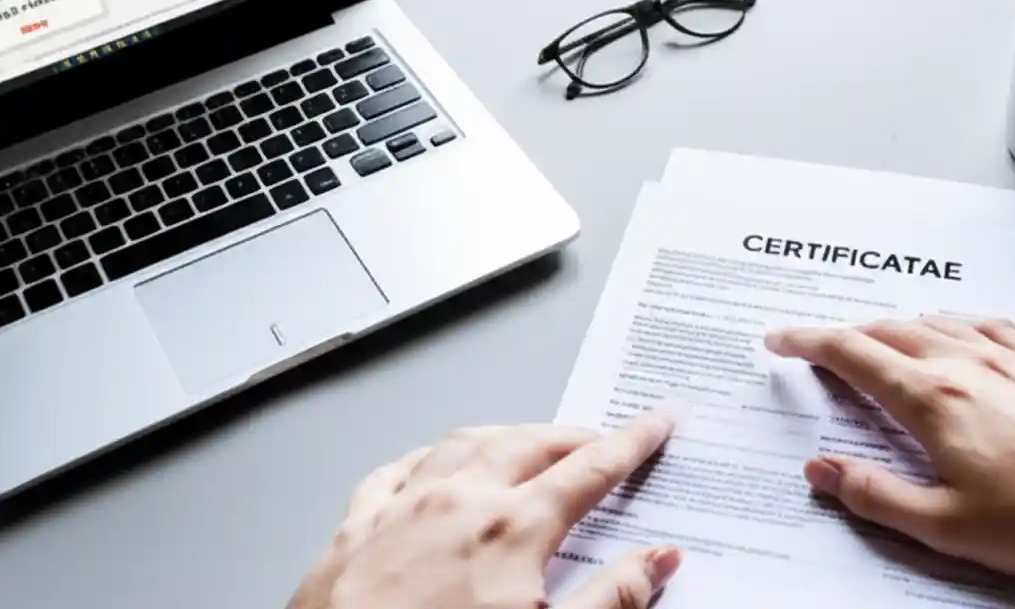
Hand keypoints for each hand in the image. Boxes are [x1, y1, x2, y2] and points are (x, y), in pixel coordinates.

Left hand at [288, 413, 682, 608]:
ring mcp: (401, 509)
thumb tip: (659, 561)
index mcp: (511, 529)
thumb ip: (610, 598)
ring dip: (506, 435)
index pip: (591, 469)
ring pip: (464, 443)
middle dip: (572, 435)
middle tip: (601, 438)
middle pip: (530, 444)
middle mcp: (457, 502)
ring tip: (528, 440)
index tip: (656, 423)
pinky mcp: (355, 528)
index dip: (632, 442)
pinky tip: (433, 462)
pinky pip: (397, 470)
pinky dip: (429, 457)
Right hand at [765, 317, 1014, 580]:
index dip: (807, 341)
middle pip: (887, 331)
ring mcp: (1008, 361)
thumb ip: (875, 494)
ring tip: (873, 339)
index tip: (779, 338)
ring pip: (933, 322)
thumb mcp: (945, 526)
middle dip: (841, 334)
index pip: (852, 354)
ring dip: (892, 326)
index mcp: (933, 400)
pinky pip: (987, 325)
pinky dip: (954, 322)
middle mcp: (966, 366)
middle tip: (813, 345)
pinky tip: (956, 330)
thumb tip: (822, 472)